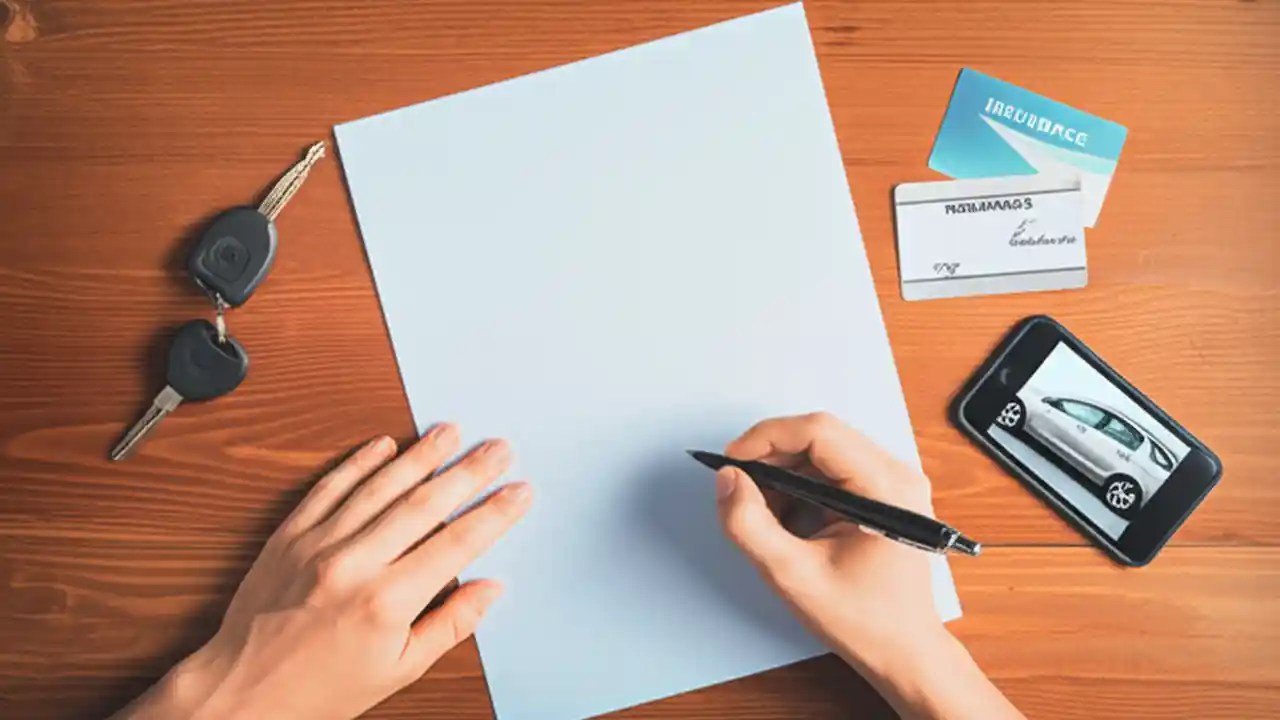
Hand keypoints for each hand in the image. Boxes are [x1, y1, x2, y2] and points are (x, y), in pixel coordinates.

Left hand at [114, 425, 531, 719]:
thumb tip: (489, 589)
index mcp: (386, 601)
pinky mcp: (289, 536)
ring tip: (449, 432)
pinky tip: (384, 444)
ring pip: (380, 486)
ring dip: (420, 455)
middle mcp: (354, 564)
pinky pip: (329, 488)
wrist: (241, 693)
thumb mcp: (398, 671)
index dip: (494, 514)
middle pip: (425, 504)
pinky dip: (359, 463)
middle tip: (498, 448)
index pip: (456, 543)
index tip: (519, 491)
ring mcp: (318, 544)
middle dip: (468, 472)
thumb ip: (449, 625)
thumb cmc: (320, 690)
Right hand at [715, 413, 1020, 719]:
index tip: (733, 461)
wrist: (904, 652)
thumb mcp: (794, 576)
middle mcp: (897, 475)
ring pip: (822, 452)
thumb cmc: (864, 620)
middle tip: (741, 487)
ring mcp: (892, 483)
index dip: (768, 437)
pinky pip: (831, 471)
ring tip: (765, 513)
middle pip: (820, 437)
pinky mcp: (882, 494)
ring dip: (784, 473)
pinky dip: (800, 487)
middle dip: (772, 456)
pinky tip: (786, 521)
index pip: (820, 432)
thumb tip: (727, 480)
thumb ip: (751, 526)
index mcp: (887, 488)